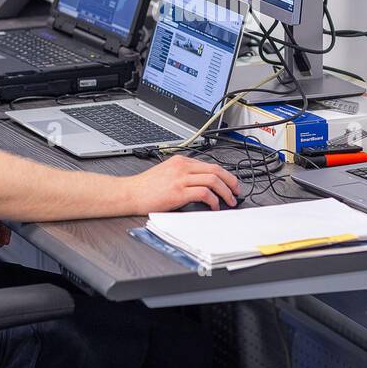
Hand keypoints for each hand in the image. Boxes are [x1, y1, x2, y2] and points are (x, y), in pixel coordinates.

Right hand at [124, 154, 240, 212]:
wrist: (130, 193)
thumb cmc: (145, 187)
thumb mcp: (166, 172)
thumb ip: (183, 174)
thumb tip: (201, 184)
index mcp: (180, 161)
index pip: (210, 164)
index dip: (224, 174)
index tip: (231, 183)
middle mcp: (182, 167)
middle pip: (216, 170)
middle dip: (231, 181)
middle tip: (236, 191)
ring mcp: (181, 179)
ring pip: (213, 180)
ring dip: (225, 192)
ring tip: (229, 201)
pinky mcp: (178, 192)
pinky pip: (204, 193)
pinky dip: (213, 200)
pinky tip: (213, 207)